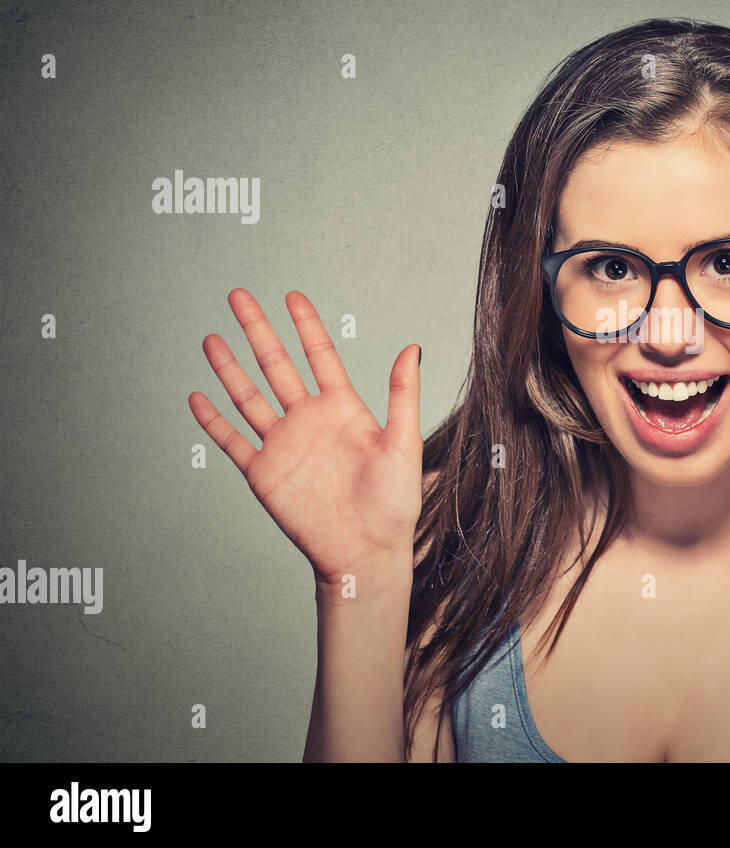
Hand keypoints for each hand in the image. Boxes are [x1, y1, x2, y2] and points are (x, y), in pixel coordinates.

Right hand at [188, 289, 422, 584]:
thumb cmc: (393, 503)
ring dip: (229, 368)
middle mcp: (309, 421)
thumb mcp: (403, 443)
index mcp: (343, 409)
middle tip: (239, 296)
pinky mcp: (264, 473)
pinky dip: (213, 421)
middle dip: (258, 330)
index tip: (292, 296)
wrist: (366, 551)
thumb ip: (403, 394)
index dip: (305, 325)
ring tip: (212, 338)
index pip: (319, 355)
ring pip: (249, 397)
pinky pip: (232, 441)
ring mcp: (284, 445)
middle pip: (276, 365)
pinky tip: (197, 397)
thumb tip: (413, 348)